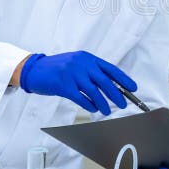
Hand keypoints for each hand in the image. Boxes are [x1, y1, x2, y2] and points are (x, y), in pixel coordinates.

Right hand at [19, 51, 135, 114]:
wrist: (34, 69)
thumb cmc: (57, 68)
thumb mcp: (76, 64)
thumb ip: (91, 71)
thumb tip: (111, 86)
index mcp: (88, 58)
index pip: (111, 69)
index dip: (124, 79)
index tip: (133, 88)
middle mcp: (82, 64)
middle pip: (105, 81)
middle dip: (117, 94)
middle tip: (124, 104)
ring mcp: (72, 73)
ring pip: (94, 91)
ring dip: (103, 103)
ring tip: (107, 111)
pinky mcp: (63, 85)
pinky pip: (80, 97)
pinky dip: (89, 105)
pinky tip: (93, 109)